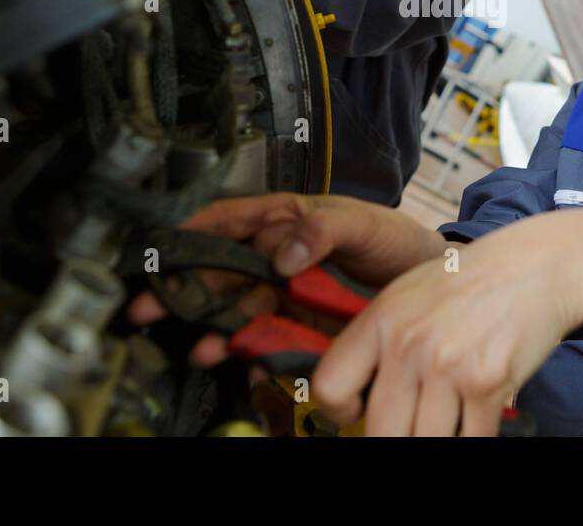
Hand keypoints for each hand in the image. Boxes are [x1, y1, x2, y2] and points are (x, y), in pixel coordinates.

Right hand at [126, 192, 446, 366]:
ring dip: (213, 330)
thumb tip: (281, 254)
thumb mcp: (362, 222)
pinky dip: (251, 354)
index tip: (161, 247)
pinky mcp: (301, 328)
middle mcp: (277, 259)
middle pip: (221, 272)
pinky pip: (267, 342)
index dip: (191, 231)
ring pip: (238, 312)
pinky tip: (240, 362)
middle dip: (183, 289)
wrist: (429, 282)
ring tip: (201, 346)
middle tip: (152, 306)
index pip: (228, 221)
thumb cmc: (395, 240)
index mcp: (284, 221)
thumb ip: (320, 230)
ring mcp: (286, 296)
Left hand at [309, 209, 582, 435]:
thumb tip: (358, 398)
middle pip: (381, 432)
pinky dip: (475, 437)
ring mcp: (448, 365)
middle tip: (416, 423)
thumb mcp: (409, 295)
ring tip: (451, 415)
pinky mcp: (487, 383)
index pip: (330, 387)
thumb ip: (379, 342)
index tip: (361, 412)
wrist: (536, 267)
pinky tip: (478, 417)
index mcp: (381, 319)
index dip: (342, 411)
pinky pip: (471, 441)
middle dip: (399, 436)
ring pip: (427, 443)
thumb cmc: (472, 283)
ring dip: (441, 437)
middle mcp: (409, 343)